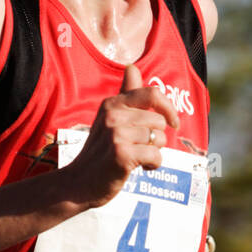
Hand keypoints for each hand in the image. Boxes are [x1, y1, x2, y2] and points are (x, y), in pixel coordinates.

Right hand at [61, 63, 178, 209]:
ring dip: (154, 152)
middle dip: (157, 138)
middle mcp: (113, 115)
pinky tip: (141, 168)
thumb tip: (132, 67)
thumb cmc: (99, 152)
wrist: (78, 184)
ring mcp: (116, 134)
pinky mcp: (121, 154)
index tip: (173, 123)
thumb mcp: (109, 119)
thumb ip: (125, 95)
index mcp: (112, 104)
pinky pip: (155, 156)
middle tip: (141, 148)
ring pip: (158, 139)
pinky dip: (153, 165)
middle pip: (159, 121)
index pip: (152, 94)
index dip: (168, 108)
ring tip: (138, 158)